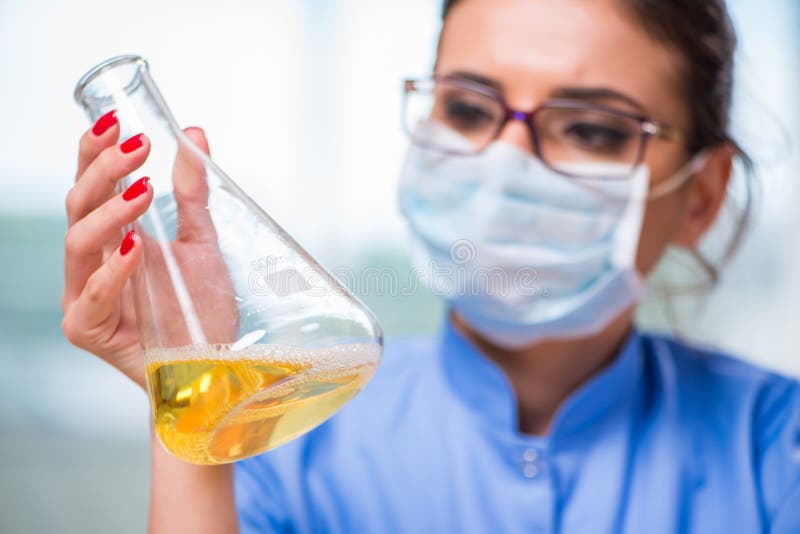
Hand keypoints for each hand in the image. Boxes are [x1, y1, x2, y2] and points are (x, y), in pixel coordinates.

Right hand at [61, 113, 233, 388]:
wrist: (215, 362)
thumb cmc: (202, 306)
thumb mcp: (201, 241)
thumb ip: (192, 193)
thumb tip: (194, 133)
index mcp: (110, 238)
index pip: (90, 186)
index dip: (94, 152)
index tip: (115, 120)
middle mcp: (91, 262)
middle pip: (78, 206)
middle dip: (103, 170)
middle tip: (137, 147)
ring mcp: (85, 295)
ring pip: (78, 242)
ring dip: (110, 211)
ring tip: (142, 190)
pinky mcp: (89, 328)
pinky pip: (94, 294)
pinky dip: (114, 269)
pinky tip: (135, 246)